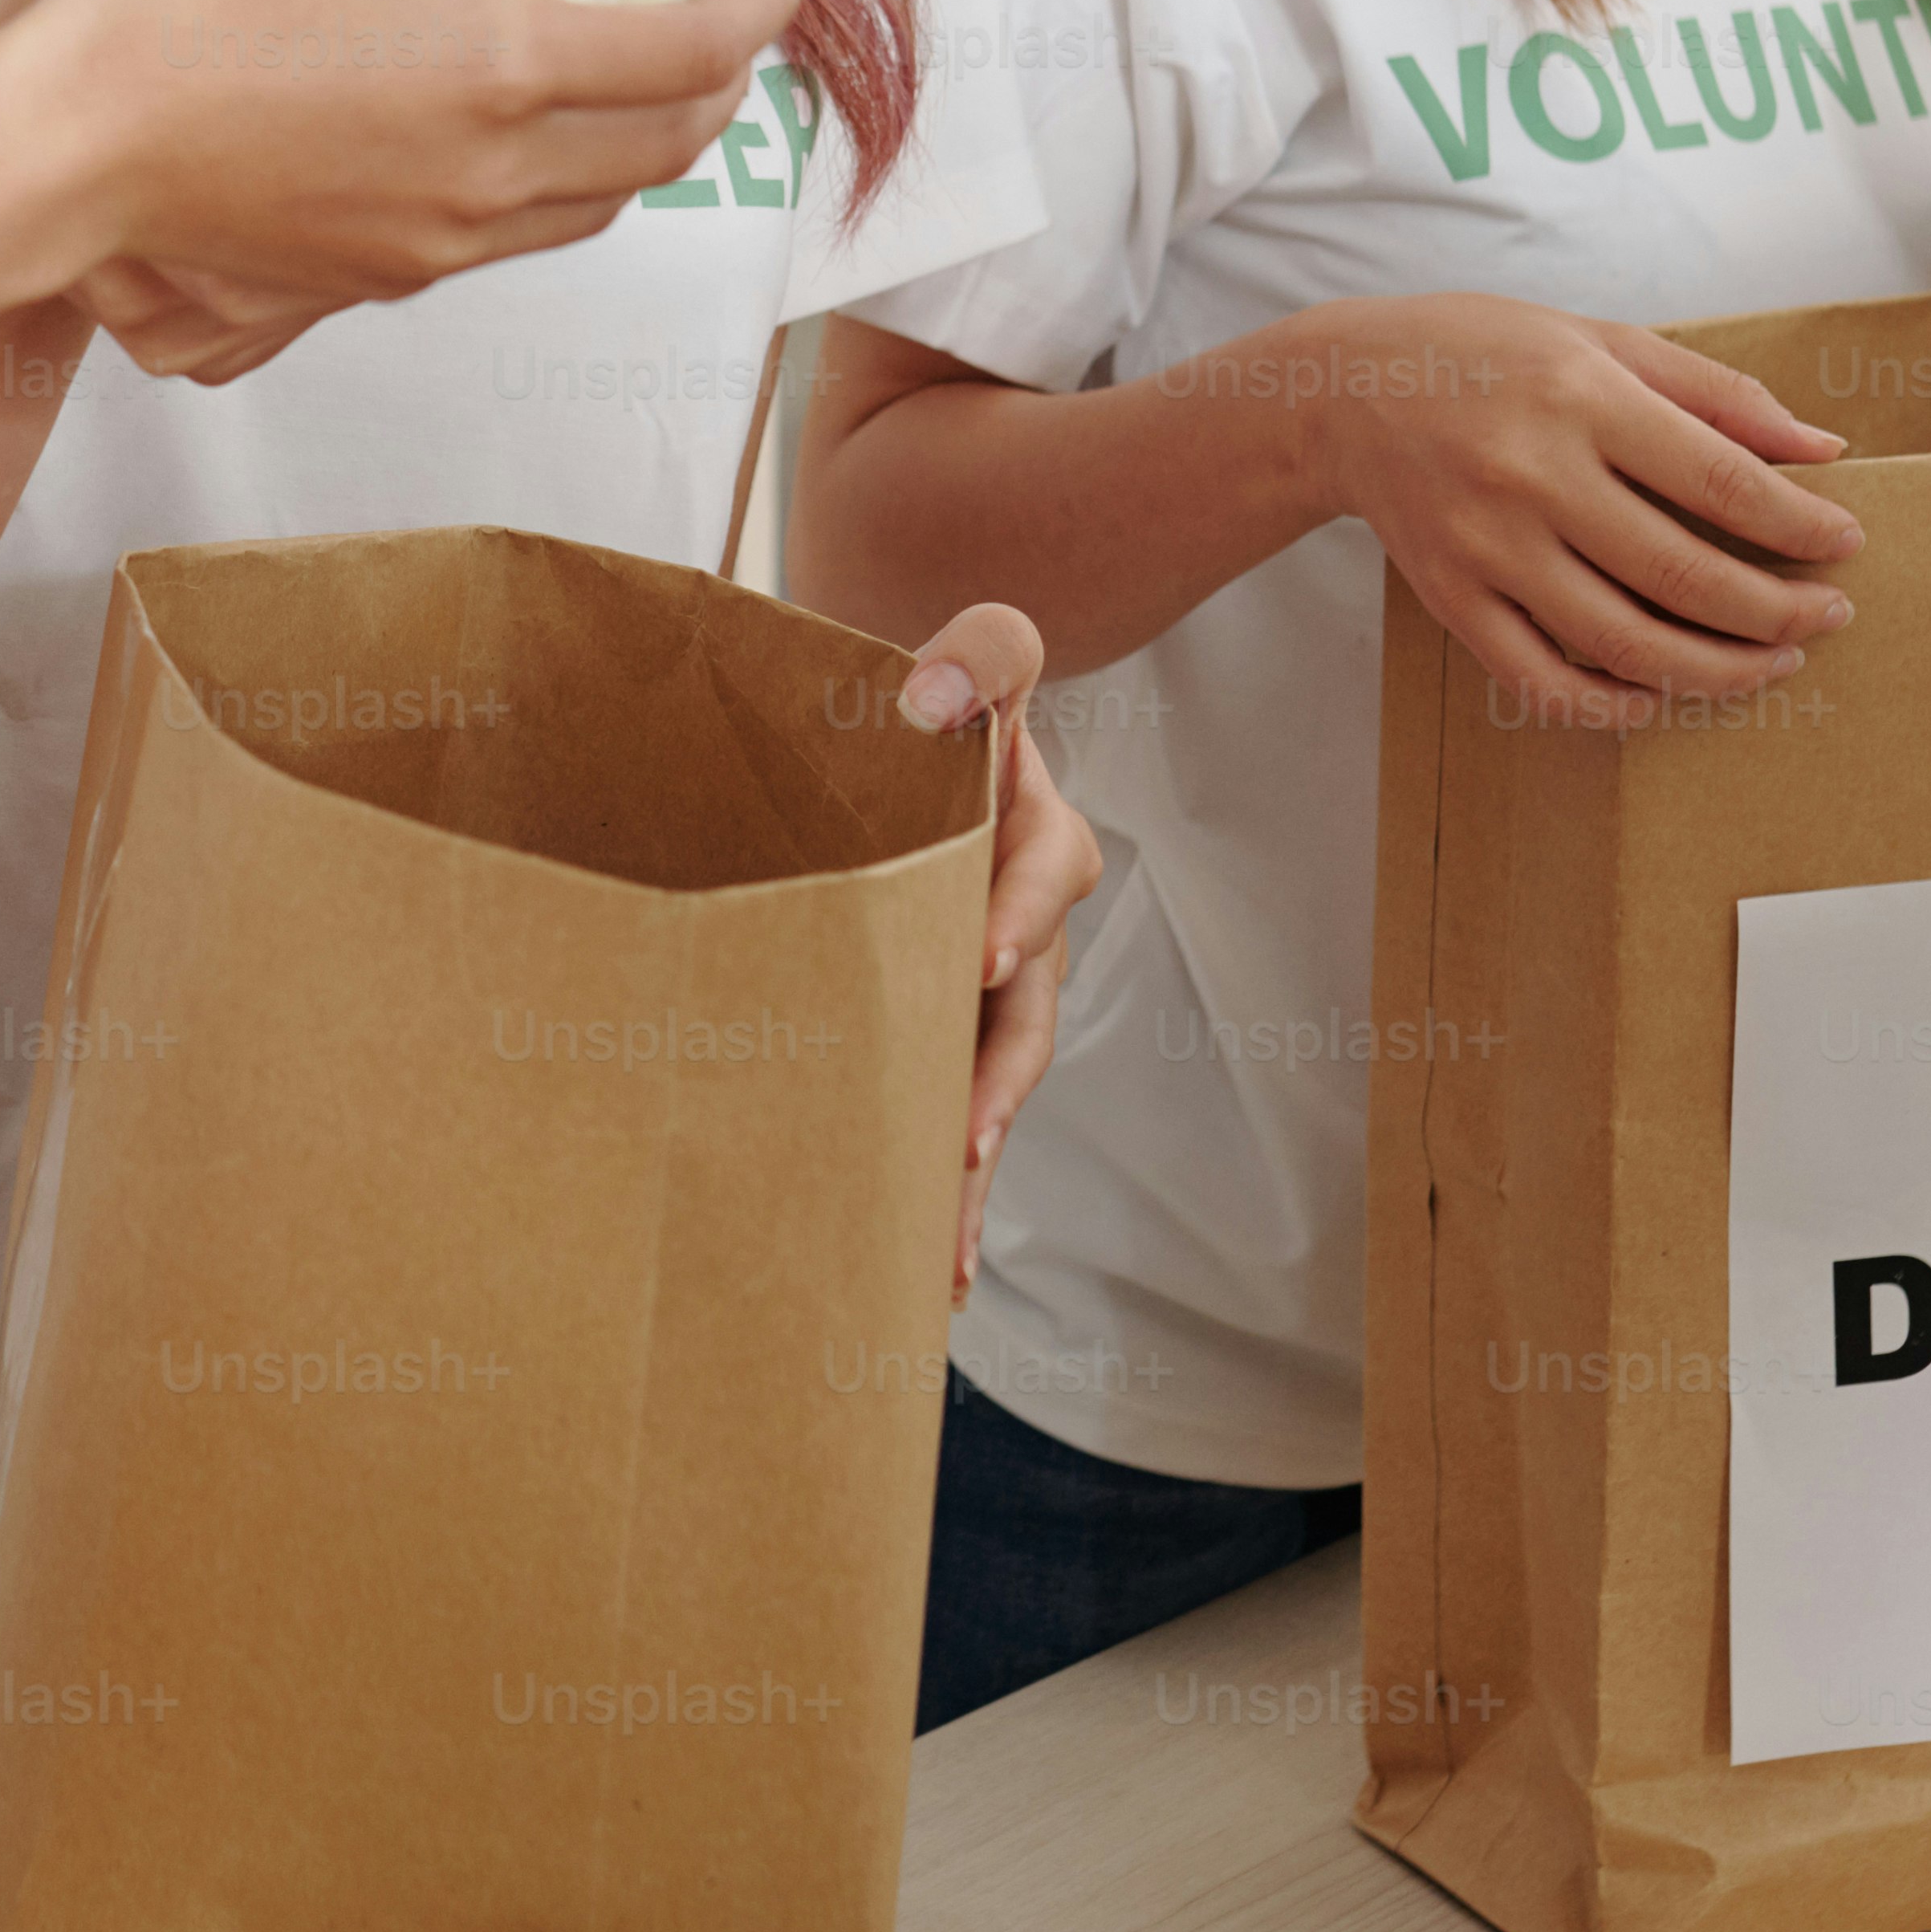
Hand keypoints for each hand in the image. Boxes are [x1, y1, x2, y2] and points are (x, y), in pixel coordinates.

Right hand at [0, 0, 799, 331]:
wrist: (62, 158)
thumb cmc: (176, 7)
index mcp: (502, 68)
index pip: (697, 50)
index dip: (764, 1)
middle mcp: (492, 176)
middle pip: (671, 145)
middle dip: (727, 79)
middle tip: (729, 13)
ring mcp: (437, 243)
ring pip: (597, 205)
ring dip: (646, 141)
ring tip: (644, 73)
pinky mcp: (377, 280)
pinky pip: (513, 237)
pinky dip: (559, 183)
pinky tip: (519, 130)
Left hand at [903, 604, 1098, 1298]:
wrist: (890, 755)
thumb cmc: (931, 709)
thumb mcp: (969, 660)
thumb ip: (980, 654)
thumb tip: (934, 700)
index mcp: (1033, 837)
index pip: (1040, 872)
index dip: (1017, 914)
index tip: (984, 958)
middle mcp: (1024, 931)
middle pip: (1027, 1016)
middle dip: (999, 1084)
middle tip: (964, 1139)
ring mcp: (990, 999)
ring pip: (994, 1090)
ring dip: (970, 1170)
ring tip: (941, 1253)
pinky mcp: (949, 1039)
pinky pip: (956, 1118)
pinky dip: (946, 1194)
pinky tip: (929, 1277)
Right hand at [1303, 293, 1862, 734]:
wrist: (1345, 393)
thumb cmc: (1487, 353)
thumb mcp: (1602, 340)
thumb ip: (1714, 392)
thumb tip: (1821, 448)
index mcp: (1582, 398)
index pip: (1719, 480)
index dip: (1797, 524)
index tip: (1845, 544)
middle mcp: (1533, 476)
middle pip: (1682, 573)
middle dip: (1775, 610)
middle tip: (1829, 616)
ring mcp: (1488, 548)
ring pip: (1622, 642)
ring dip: (1715, 669)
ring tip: (1772, 665)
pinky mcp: (1453, 600)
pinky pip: (1542, 681)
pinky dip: (1612, 705)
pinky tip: (1662, 697)